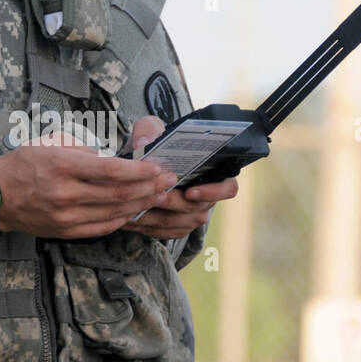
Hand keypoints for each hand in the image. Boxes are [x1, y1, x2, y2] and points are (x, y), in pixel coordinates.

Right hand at [0, 128, 176, 238]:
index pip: (111, 170)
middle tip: (169, 180)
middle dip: (149, 187)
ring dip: (141, 204)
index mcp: (63, 166)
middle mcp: (66, 193)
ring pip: (114, 213)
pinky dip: (122, 219)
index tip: (159, 167)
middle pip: (118, 194)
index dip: (140, 170)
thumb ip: (84, 151)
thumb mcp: (51, 145)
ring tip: (159, 195)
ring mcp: (66, 216)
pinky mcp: (66, 231)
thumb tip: (112, 159)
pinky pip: (102, 227)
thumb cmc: (24, 165)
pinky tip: (136, 211)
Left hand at [120, 114, 238, 237]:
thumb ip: (149, 130)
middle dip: (175, 203)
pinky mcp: (176, 228)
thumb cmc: (156, 145)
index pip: (228, 188)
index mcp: (214, 175)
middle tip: (158, 196)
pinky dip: (148, 226)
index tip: (191, 191)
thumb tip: (144, 143)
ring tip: (138, 207)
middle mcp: (207, 198)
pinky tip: (132, 217)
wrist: (142, 165)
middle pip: (197, 209)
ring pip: (179, 223)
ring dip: (158, 216)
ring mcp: (192, 215)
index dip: (213, 192)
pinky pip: (165, 232)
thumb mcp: (152, 129)